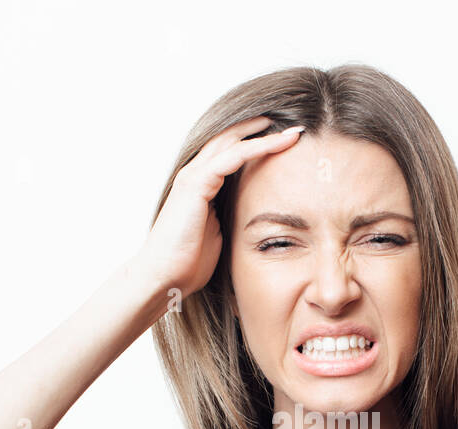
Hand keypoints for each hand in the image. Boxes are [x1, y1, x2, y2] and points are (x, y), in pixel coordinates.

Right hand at [131, 116, 304, 301]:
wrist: (165, 275)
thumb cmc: (188, 261)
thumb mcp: (220, 232)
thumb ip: (231, 216)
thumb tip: (252, 215)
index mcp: (200, 185)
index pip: (228, 153)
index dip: (254, 144)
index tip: (283, 142)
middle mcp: (195, 174)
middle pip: (229, 139)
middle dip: (258, 129)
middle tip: (290, 124)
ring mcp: (194, 176)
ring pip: (232, 142)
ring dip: (263, 133)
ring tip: (292, 130)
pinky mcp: (196, 183)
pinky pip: (233, 156)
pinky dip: (258, 147)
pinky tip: (279, 143)